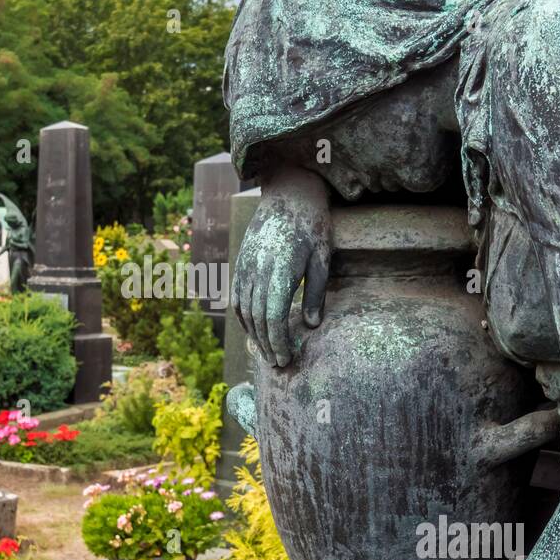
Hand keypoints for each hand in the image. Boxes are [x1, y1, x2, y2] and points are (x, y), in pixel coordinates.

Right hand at [231, 166, 330, 366]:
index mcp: (280, 270)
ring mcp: (245, 265)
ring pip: (244, 310)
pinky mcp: (240, 262)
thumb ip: (316, 293)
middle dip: (266, 345)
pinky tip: (254, 330)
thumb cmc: (312, 226)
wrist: (288, 194)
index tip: (287, 358)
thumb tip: (311, 325)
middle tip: (277, 364)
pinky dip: (244, 318)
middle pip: (256, 318)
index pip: (272, 317)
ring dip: (254, 336)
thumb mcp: (322, 258)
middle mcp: (258, 269)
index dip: (278, 341)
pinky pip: (237, 297)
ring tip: (266, 353)